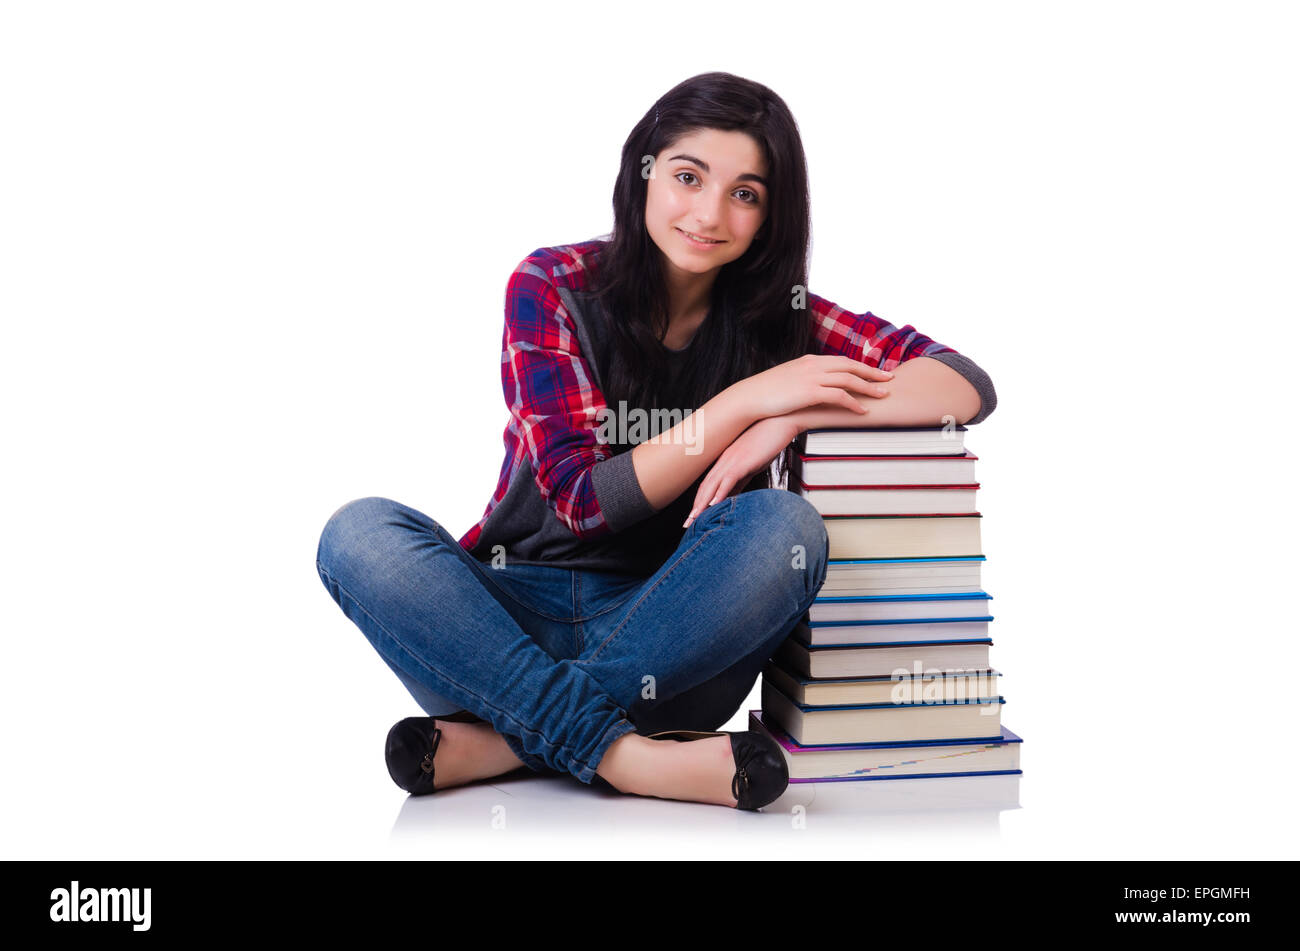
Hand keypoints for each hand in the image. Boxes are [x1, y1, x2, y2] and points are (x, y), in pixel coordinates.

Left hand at [682, 414, 803, 526]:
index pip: (708, 484)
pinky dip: (720, 492)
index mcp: (725, 461)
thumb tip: (734, 494)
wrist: (779, 421)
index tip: (694, 516)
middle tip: (688, 524)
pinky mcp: (743, 461)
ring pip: (712, 484)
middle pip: (705, 487)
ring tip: (695, 519)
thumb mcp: (752, 464)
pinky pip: (728, 479)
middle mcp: (725, 460)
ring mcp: (732, 460)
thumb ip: (742, 479)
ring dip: (702, 504)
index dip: (699, 501)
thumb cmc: (768, 440)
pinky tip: (714, 504)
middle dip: (696, 507)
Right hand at [730, 354, 893, 420]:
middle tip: (890, 378)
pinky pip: (839, 396)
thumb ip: (804, 380)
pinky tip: (862, 411)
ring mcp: (813, 377)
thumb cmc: (766, 392)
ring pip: (849, 379)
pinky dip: (854, 403)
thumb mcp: (788, 380)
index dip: (862, 366)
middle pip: (851, 366)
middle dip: (873, 372)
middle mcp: (814, 365)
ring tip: (883, 396)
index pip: (842, 360)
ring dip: (869, 387)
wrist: (750, 397)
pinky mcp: (810, 392)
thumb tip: (814, 389)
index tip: (876, 371)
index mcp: (810, 360)